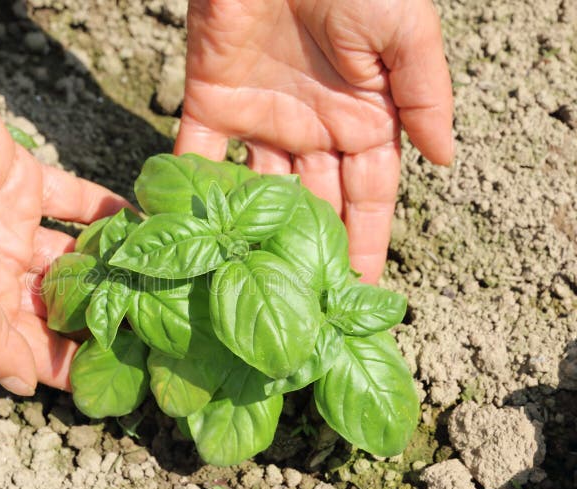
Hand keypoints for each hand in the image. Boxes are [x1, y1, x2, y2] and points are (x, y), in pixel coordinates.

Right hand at [0, 8, 128, 393]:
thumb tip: (21, 386)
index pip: (29, 347)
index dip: (67, 363)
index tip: (118, 375)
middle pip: (55, 303)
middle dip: (98, 314)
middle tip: (154, 322)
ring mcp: (9, 223)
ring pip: (69, 253)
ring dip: (108, 263)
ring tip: (157, 273)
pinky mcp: (22, 180)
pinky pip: (73, 203)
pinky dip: (103, 212)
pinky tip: (139, 221)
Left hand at [177, 0, 453, 282]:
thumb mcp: (406, 34)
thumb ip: (425, 97)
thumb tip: (446, 160)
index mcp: (362, 120)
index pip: (368, 197)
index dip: (366, 244)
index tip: (362, 295)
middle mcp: (311, 129)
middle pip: (312, 206)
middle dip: (309, 254)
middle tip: (304, 307)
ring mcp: (259, 119)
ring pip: (255, 193)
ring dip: (251, 237)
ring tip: (248, 289)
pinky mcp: (210, 101)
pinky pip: (198, 155)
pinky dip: (191, 192)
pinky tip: (191, 238)